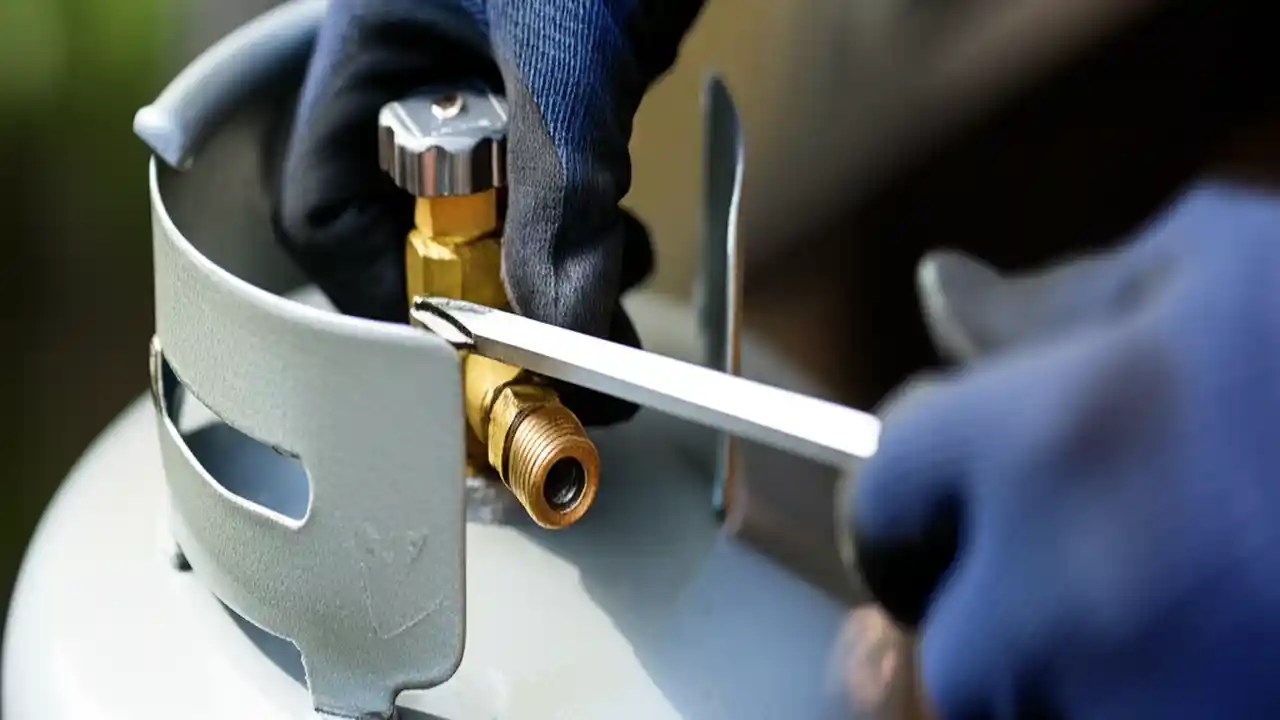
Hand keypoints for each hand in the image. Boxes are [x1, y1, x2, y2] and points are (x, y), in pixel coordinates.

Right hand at [275, 0, 703, 423]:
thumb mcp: (568, 61)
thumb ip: (562, 191)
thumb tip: (566, 323)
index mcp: (369, 62)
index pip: (329, 215)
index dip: (384, 298)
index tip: (458, 356)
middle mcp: (414, 86)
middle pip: (411, 233)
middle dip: (488, 292)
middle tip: (561, 342)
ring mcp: (484, 95)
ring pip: (492, 222)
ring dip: (551, 266)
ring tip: (608, 275)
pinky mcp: (550, 99)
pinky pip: (551, 191)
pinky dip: (588, 227)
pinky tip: (624, 232)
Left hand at [850, 182, 1279, 717]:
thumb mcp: (1237, 269)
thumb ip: (1073, 293)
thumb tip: (951, 302)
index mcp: (1046, 443)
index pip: (888, 485)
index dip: (922, 487)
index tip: (955, 490)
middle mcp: (1056, 599)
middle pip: (946, 632)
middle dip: (990, 597)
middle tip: (1095, 555)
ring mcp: (1122, 714)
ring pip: (1019, 712)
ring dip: (1069, 666)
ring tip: (1189, 600)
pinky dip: (1130, 697)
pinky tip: (1222, 645)